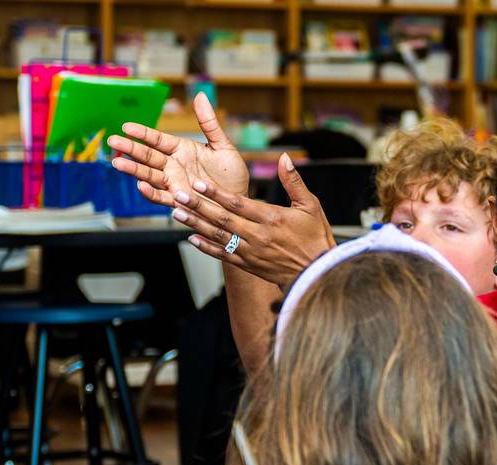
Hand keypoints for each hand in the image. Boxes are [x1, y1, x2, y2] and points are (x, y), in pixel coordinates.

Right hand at [108, 92, 250, 200]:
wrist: (238, 203)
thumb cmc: (231, 174)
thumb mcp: (223, 146)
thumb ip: (209, 123)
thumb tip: (201, 95)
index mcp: (181, 150)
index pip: (157, 139)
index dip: (143, 133)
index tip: (126, 126)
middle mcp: (174, 166)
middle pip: (147, 156)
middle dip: (130, 149)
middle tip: (112, 141)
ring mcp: (174, 183)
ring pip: (149, 175)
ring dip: (133, 170)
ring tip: (118, 164)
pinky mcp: (178, 201)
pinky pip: (161, 197)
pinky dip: (151, 193)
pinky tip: (141, 186)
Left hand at [169, 153, 337, 286]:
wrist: (320, 274)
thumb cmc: (316, 237)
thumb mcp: (311, 206)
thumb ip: (294, 182)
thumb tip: (284, 158)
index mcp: (272, 218)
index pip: (239, 203)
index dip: (217, 193)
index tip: (199, 183)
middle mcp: (258, 236)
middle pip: (223, 218)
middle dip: (198, 206)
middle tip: (178, 195)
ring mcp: (252, 252)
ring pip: (219, 236)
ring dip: (196, 224)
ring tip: (177, 214)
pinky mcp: (249, 265)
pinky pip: (224, 255)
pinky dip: (207, 248)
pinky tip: (192, 238)